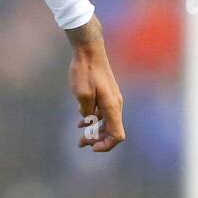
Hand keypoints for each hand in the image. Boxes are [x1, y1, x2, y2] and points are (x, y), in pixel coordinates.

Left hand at [66, 17, 125, 153]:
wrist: (89, 51)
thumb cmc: (85, 71)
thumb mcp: (82, 95)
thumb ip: (87, 112)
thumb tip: (89, 122)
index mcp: (112, 107)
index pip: (117, 135)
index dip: (106, 145)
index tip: (91, 146)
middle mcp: (115, 104)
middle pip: (112, 131)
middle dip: (97, 139)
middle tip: (80, 143)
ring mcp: (112, 99)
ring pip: (107, 121)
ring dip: (94, 130)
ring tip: (79, 133)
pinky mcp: (107, 93)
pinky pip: (103, 112)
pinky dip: (93, 118)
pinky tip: (81, 119)